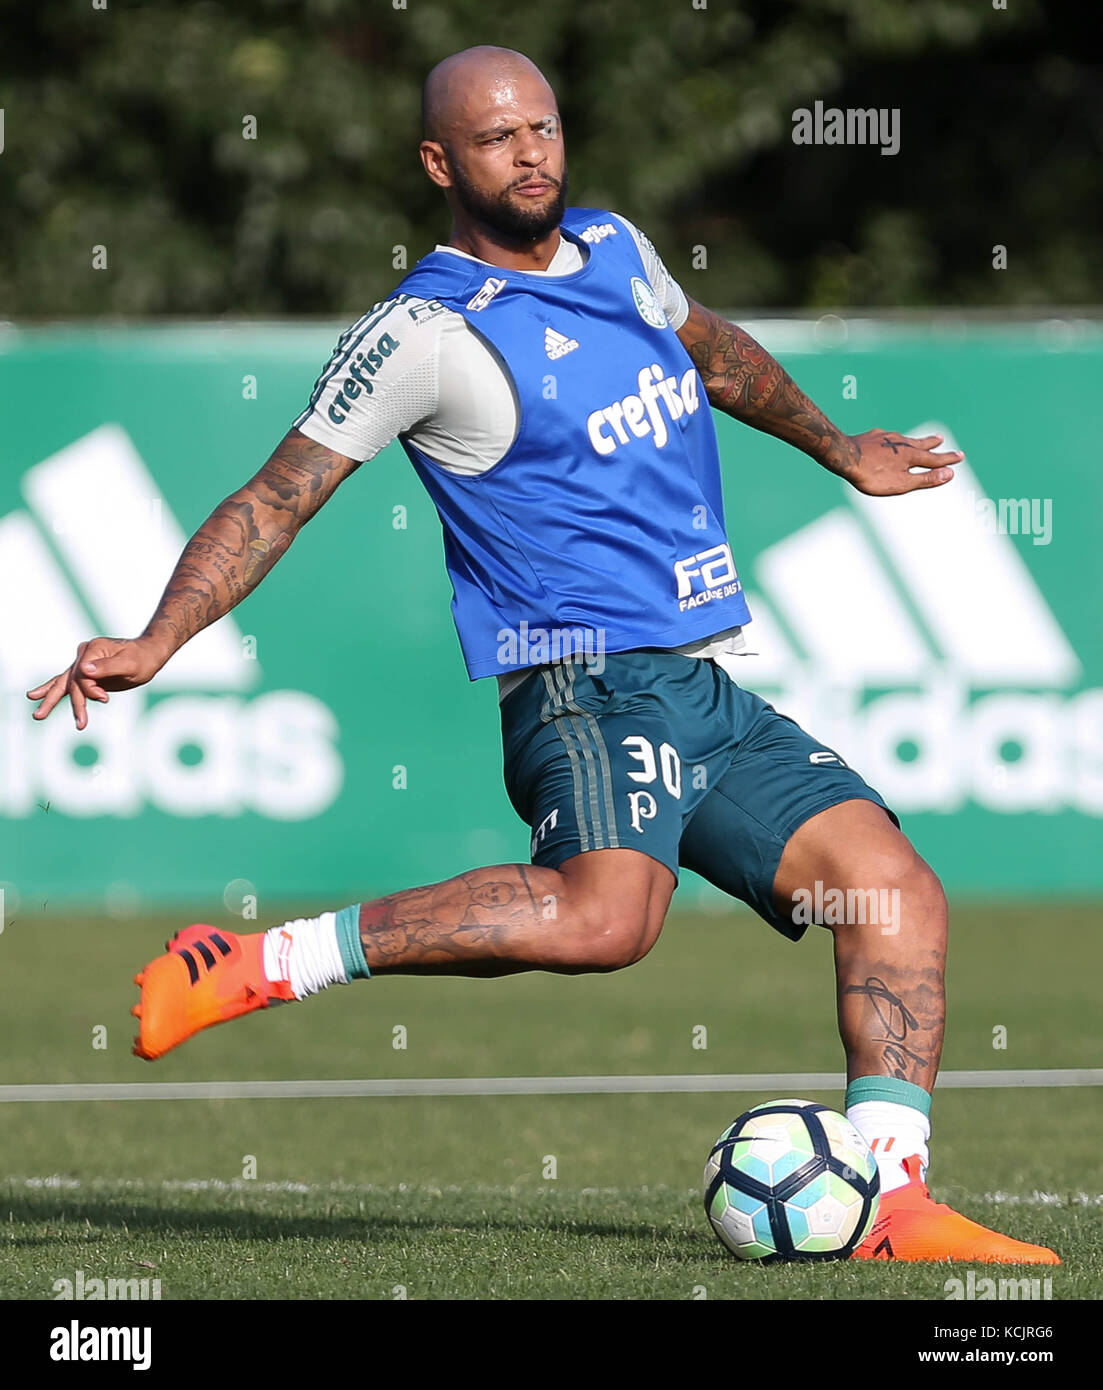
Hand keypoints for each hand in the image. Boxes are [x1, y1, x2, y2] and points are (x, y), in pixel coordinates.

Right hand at [26, 636, 168, 729]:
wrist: (149, 654)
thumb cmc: (142, 659)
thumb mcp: (129, 664)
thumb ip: (107, 667)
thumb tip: (84, 671)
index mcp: (93, 650)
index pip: (82, 675)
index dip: (89, 690)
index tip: (105, 698)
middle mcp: (84, 655)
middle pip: (67, 680)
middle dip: (54, 700)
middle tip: (39, 716)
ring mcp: (83, 664)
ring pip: (64, 683)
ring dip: (50, 699)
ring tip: (37, 714)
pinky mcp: (86, 674)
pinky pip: (68, 684)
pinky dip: (55, 691)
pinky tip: (40, 698)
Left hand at [835, 429, 963, 496]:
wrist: (845, 457)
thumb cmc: (873, 475)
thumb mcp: (902, 483)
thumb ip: (925, 479)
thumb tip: (950, 474)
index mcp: (911, 456)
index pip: (934, 459)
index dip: (947, 460)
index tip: (960, 456)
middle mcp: (902, 444)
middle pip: (921, 444)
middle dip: (933, 444)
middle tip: (942, 440)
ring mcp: (887, 438)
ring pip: (905, 439)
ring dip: (915, 440)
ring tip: (920, 440)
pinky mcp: (873, 437)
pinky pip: (887, 438)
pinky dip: (893, 441)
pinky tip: (888, 441)